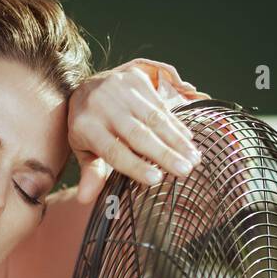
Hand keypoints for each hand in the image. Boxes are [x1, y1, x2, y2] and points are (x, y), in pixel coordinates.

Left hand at [67, 57, 210, 203]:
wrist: (85, 86)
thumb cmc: (88, 126)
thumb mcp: (82, 149)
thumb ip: (89, 172)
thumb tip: (84, 199)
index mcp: (86, 126)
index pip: (114, 150)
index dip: (135, 165)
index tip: (156, 180)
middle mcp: (102, 104)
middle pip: (138, 134)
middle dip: (164, 154)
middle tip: (185, 171)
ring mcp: (120, 88)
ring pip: (154, 118)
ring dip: (177, 140)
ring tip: (194, 159)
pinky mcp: (135, 78)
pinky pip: (160, 104)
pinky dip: (176, 124)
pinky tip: (188, 140)